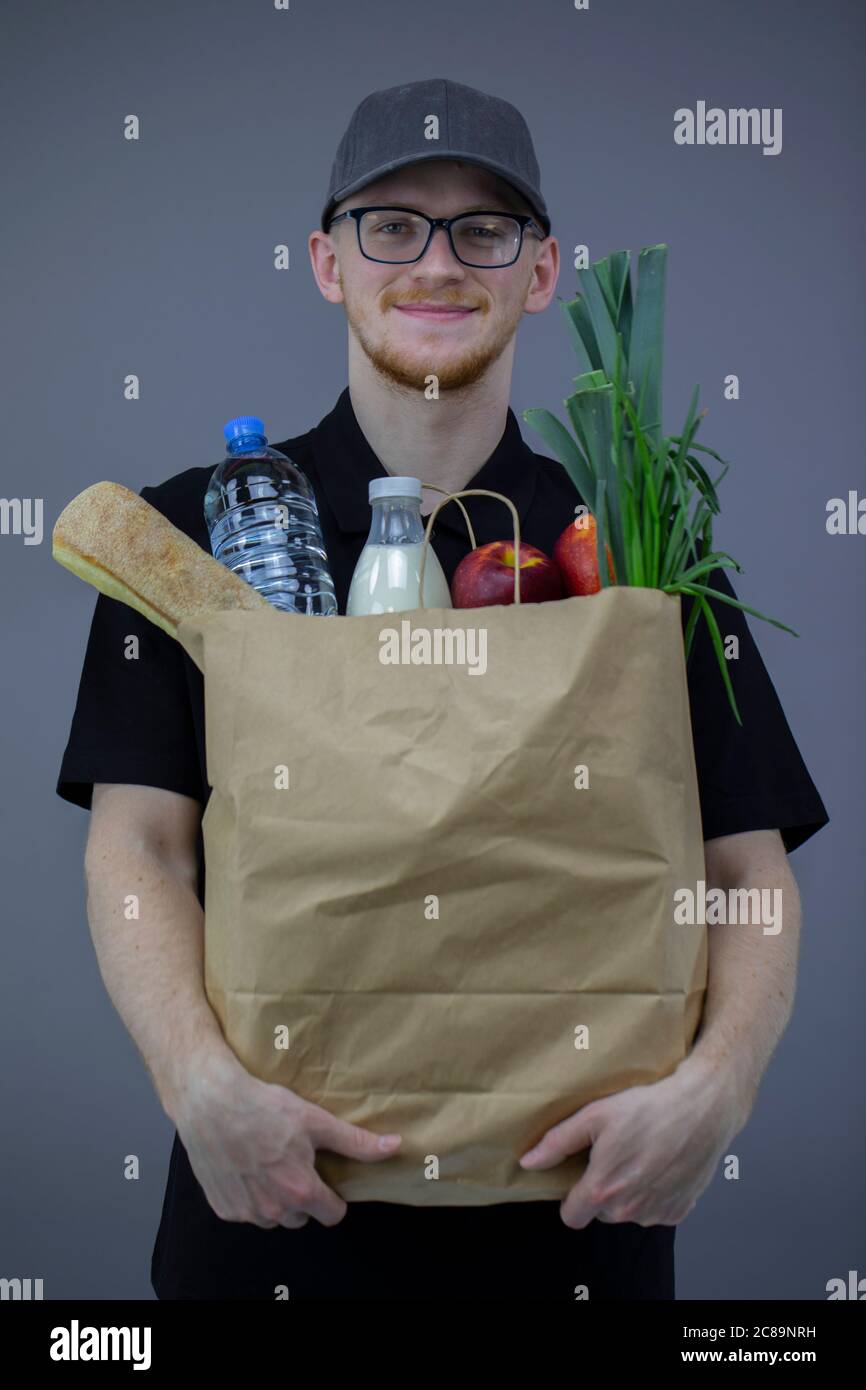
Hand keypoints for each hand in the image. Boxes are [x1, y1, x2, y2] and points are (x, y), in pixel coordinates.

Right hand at [171, 1049, 401, 1229]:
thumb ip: (356, 1142)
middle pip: (302, 1215)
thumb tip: (394, 1146)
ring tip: (268, 1161)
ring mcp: (246, 1212)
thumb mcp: (316, 1120)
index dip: (333, 1195)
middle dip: (302, 1193)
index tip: (323, 1174)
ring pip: (273, 1216)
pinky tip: (246, 1166)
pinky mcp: (223, 1209)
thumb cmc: (264, 1108)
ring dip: (275, 1197)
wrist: (211, 1102)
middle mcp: (273, 1210)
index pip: (333, 1214)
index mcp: (300, 1191)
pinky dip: (249, 1195)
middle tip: (292, 1160)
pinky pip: (247, 1211)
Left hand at [518, 1056, 747, 1228]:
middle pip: (601, 1213)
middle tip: (613, 1156)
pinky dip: (654, 1194)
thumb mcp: (594, 1115)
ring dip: (629, 1192)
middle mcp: (628, 1210)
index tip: (580, 1175)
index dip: (571, 1197)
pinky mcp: (679, 1210)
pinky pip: (656, 1210)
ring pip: (629, 1212)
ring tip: (639, 1155)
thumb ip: (557, 1142)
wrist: (701, 1109)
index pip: (571, 1217)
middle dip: (602, 1190)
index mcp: (602, 1190)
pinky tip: (659, 1164)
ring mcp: (656, 1213)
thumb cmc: (648, 1108)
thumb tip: (529, 1162)